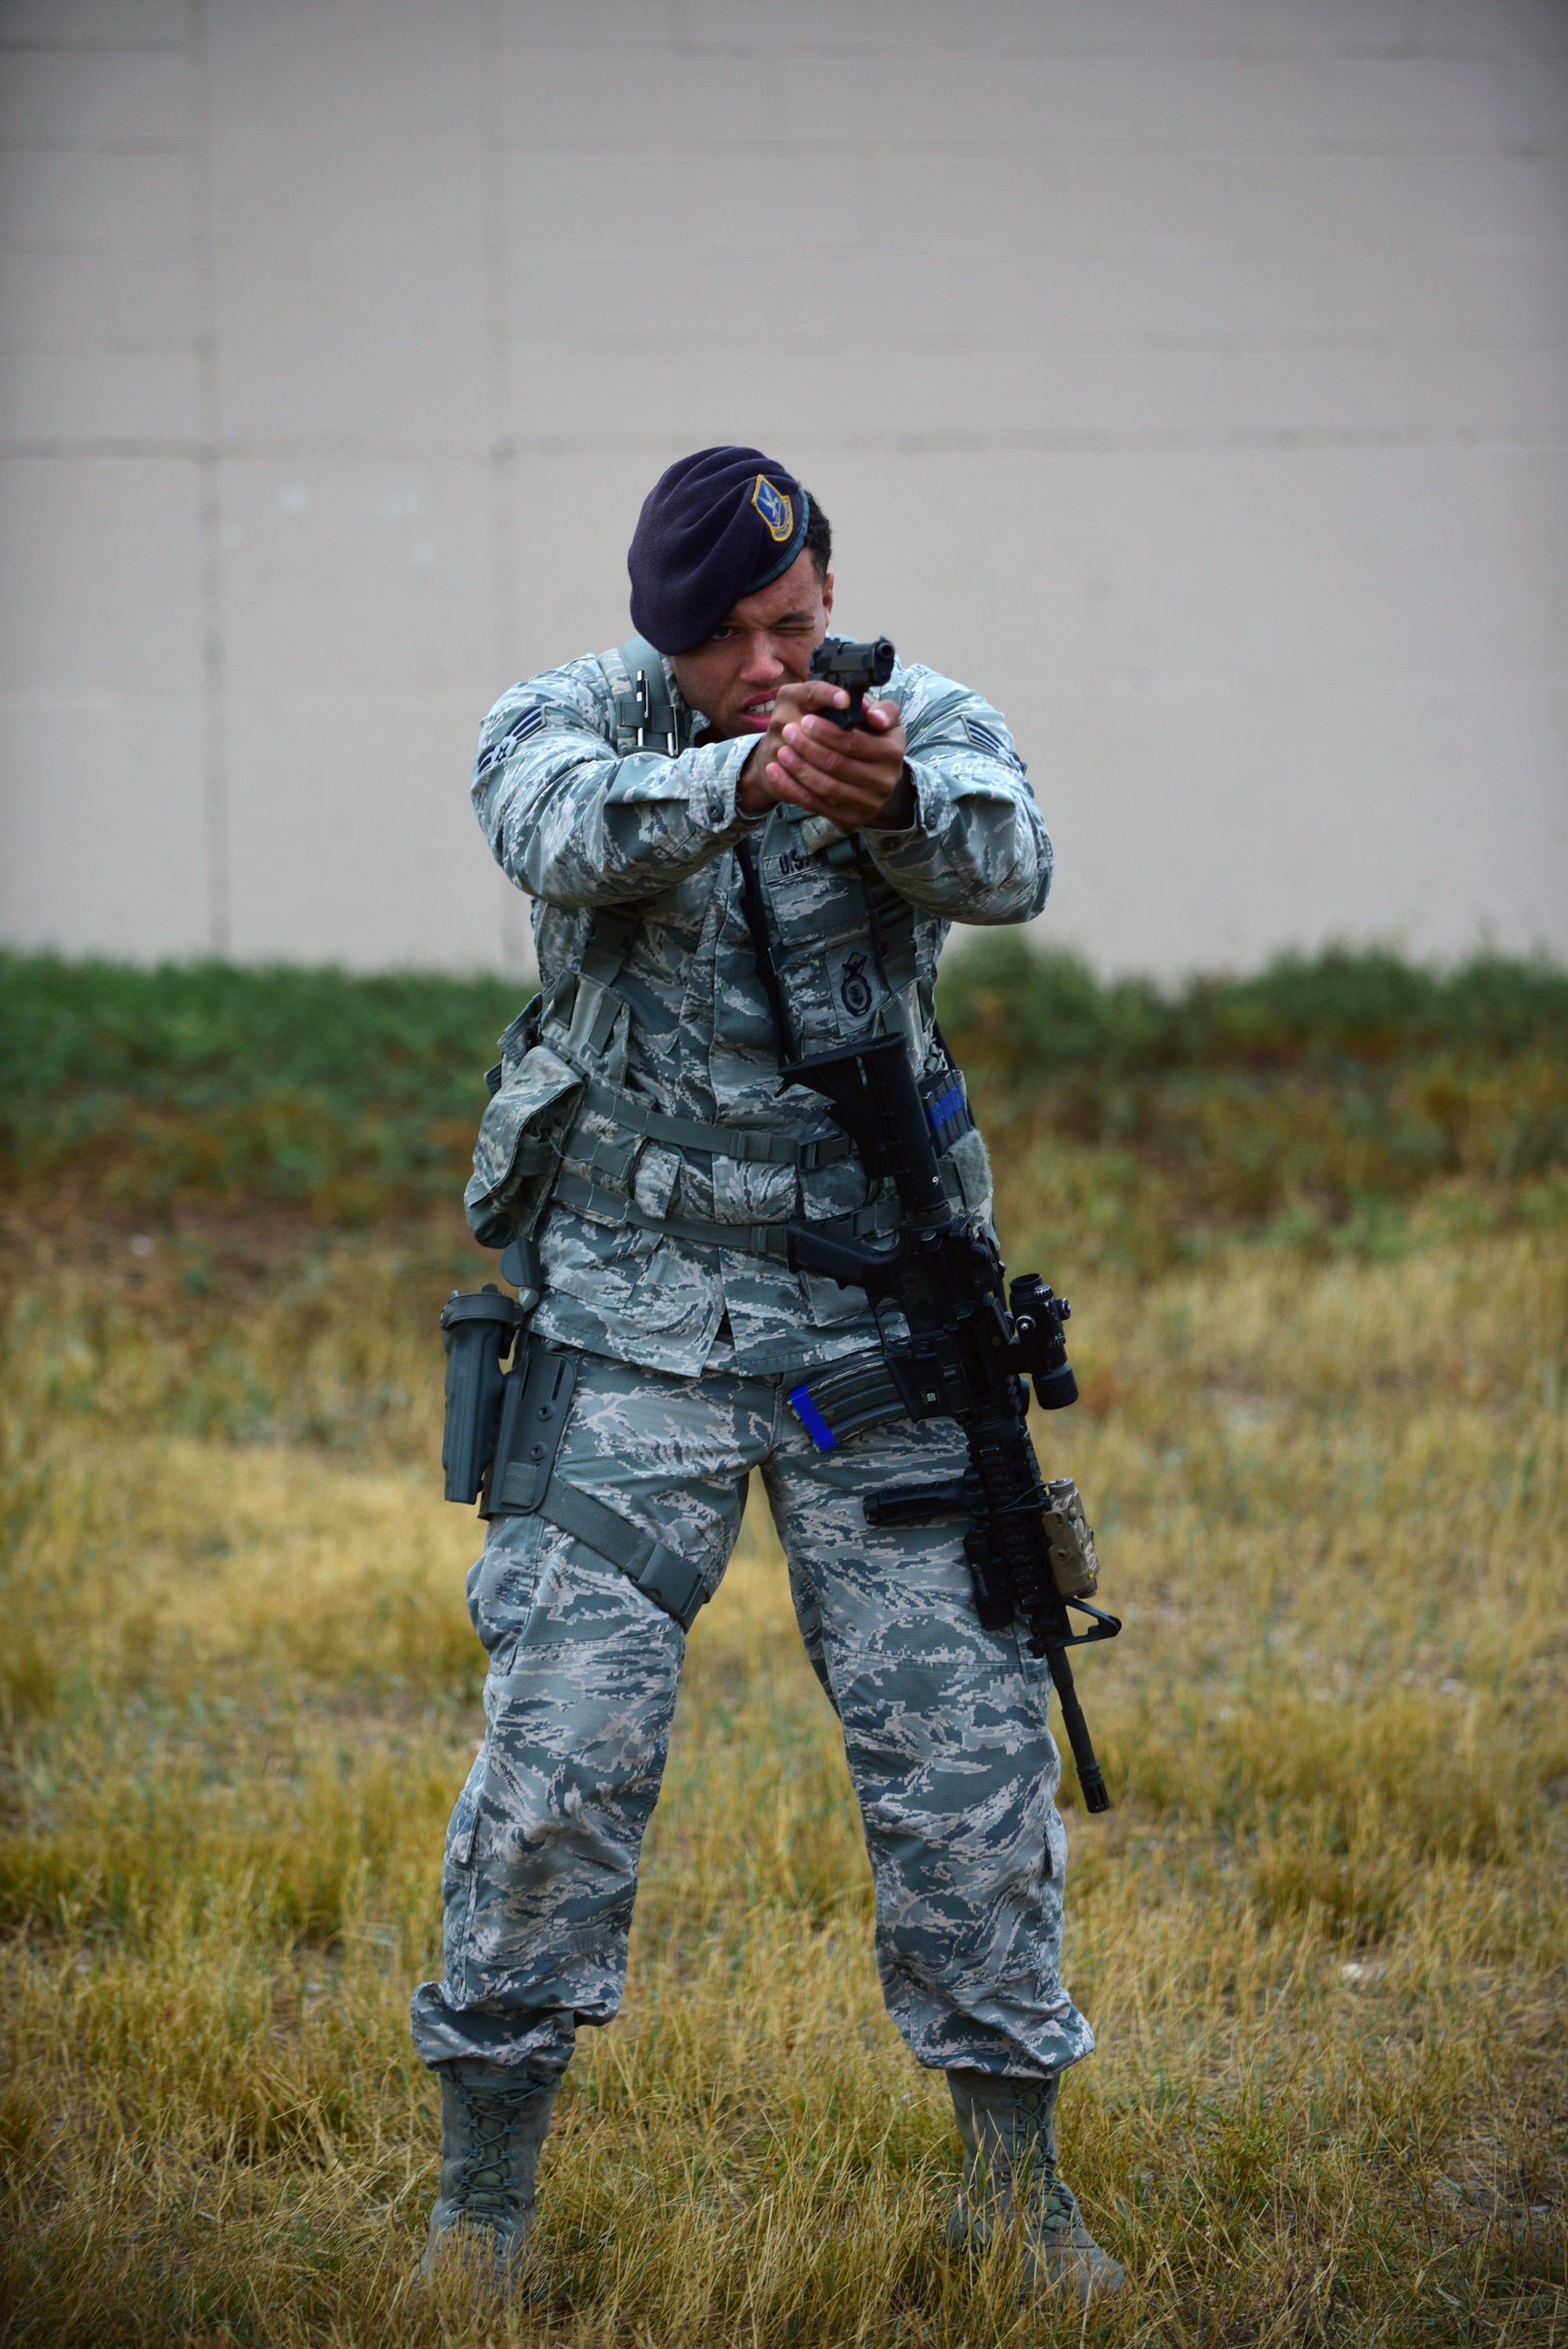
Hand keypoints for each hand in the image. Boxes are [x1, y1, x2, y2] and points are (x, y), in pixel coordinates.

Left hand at [737, 682, 912, 828]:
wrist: (875, 778)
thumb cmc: (873, 741)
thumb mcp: (884, 721)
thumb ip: (883, 710)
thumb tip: (875, 716)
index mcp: (892, 752)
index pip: (853, 742)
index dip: (826, 732)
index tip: (805, 720)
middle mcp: (884, 781)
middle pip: (837, 765)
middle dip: (808, 747)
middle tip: (788, 732)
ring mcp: (868, 804)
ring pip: (825, 787)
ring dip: (798, 768)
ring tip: (781, 751)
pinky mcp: (850, 820)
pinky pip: (815, 804)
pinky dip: (791, 788)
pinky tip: (775, 771)